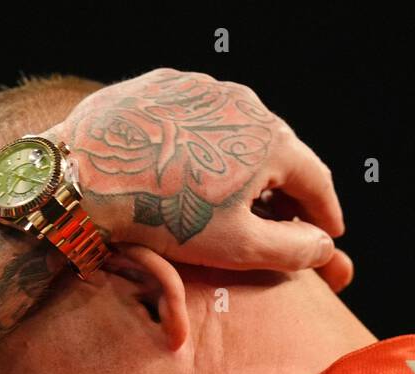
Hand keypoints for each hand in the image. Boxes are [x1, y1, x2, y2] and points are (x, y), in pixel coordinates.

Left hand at [49, 68, 344, 272]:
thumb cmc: (162, 217)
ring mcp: (203, 88)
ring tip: (240, 196)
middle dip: (287, 189)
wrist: (83, 176)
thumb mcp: (235, 247)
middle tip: (289, 220)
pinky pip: (198, 118)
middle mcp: (245, 103)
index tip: (331, 234)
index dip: (326, 213)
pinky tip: (194, 169)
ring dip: (247, 163)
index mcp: (271, 140)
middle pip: (280, 152)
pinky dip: (207, 144)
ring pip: (238, 131)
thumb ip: (291, 249)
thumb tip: (323, 246)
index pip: (316, 180)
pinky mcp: (165, 84)